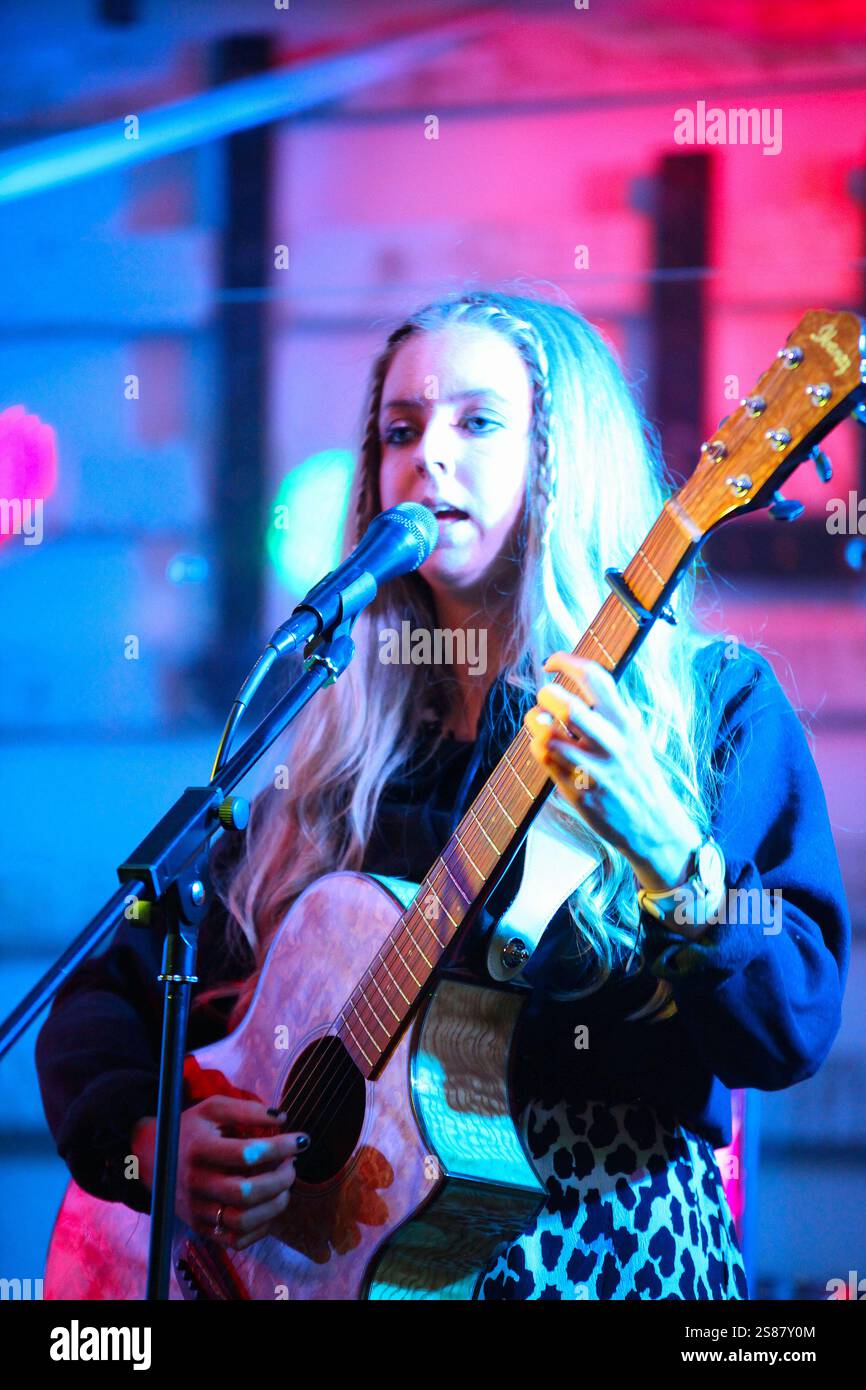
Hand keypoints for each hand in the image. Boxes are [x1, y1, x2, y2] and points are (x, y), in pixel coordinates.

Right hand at [130, 1096, 307, 1250]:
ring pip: (242, 1221)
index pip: (246, 1153)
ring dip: (275, 1204)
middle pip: (246, 1192)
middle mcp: (195, 1182)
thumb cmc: (192, 1129)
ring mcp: (196, 1209)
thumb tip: (283, 1120)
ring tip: (285, 1185)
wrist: (152, 1157)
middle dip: (280, 1179)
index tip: (301, 1140)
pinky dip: (261, 1228)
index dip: (280, 1147)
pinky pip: (235, 1240)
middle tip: (292, 1165)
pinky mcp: (200, 1227)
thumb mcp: (213, 1108)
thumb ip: (247, 1110)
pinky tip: (269, 1206)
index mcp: (199, 1148)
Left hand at [524, 652, 700, 891]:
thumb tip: (572, 681)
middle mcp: (612, 742)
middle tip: (544, 698)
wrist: (654, 826)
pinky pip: (545, 759)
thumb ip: (606, 712)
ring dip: (535, 721)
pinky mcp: (579, 792)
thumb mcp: (631, 736)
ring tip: (539, 722)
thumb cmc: (636, 774)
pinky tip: (543, 748)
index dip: (566, 661)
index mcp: (626, 722)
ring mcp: (595, 769)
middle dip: (546, 694)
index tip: (551, 662)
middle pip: (567, 705)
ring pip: (549, 734)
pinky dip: (536, 746)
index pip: (595, 677)